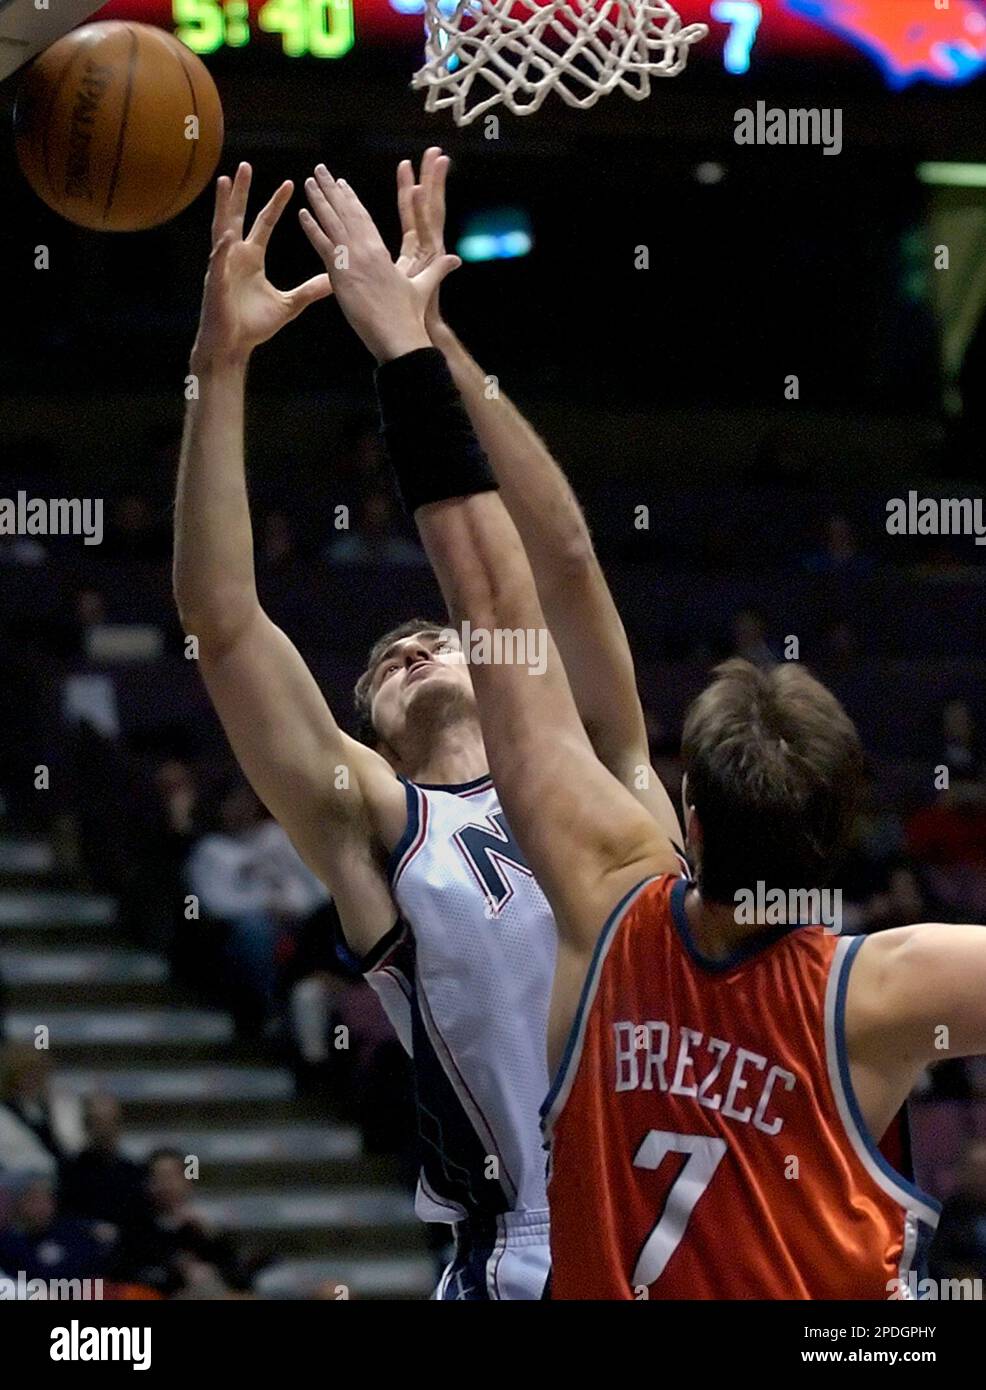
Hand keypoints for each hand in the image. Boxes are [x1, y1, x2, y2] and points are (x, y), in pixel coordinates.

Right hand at [192, 163, 331, 369]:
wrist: (233, 346)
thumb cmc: (253, 325)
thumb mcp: (289, 304)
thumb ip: (310, 290)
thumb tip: (333, 280)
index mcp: (251, 257)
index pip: (264, 222)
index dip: (276, 203)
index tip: (290, 184)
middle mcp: (234, 255)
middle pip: (238, 216)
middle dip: (242, 191)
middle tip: (246, 165)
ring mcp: (222, 266)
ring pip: (221, 229)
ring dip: (223, 206)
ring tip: (224, 181)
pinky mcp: (216, 282)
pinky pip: (218, 262)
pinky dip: (222, 248)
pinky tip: (225, 234)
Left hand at [300, 164, 459, 363]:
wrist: (397, 337)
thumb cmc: (410, 316)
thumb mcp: (422, 288)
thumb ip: (436, 271)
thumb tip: (456, 260)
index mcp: (382, 251)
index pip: (363, 218)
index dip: (351, 199)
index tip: (341, 183)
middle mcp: (365, 250)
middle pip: (345, 213)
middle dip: (331, 190)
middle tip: (320, 170)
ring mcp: (351, 261)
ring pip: (331, 224)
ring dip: (319, 201)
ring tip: (310, 181)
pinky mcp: (340, 275)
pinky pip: (323, 246)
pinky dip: (312, 229)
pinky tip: (302, 213)